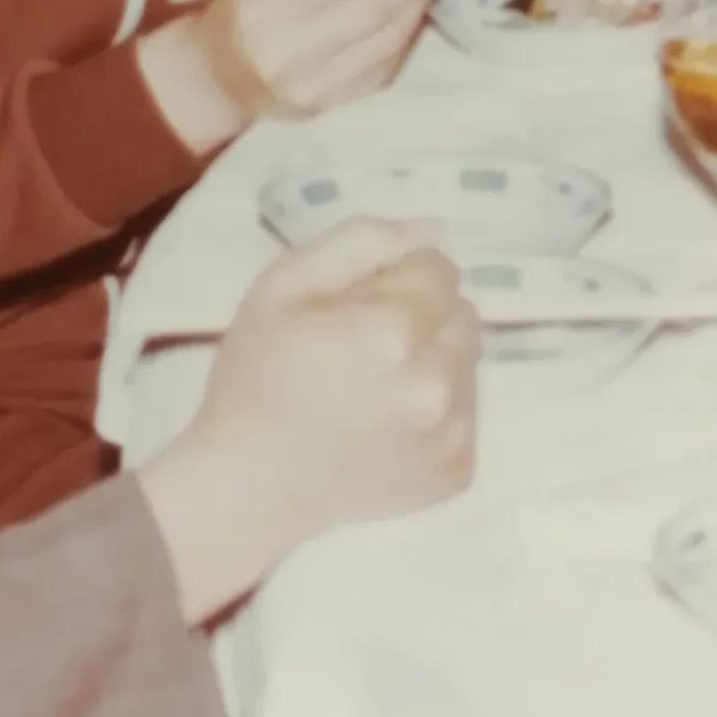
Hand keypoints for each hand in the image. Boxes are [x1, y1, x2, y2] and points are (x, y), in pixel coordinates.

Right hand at [136, 218, 478, 623]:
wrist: (249, 486)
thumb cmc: (256, 376)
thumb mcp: (283, 285)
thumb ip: (361, 242)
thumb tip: (435, 230)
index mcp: (394, 331)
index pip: (437, 266)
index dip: (392, 278)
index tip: (352, 307)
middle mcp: (438, 384)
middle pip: (461, 311)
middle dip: (420, 317)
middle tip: (361, 348)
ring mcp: (453, 434)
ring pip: (467, 360)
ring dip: (431, 360)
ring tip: (374, 386)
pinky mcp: (458, 472)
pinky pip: (466, 412)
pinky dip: (436, 410)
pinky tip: (386, 423)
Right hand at [138, 0, 440, 154]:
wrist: (219, 77)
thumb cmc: (242, 6)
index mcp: (257, 10)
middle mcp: (284, 54)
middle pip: (366, 11)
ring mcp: (310, 87)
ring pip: (382, 42)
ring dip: (416, 5)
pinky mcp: (329, 106)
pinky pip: (382, 69)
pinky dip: (405, 36)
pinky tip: (413, 12)